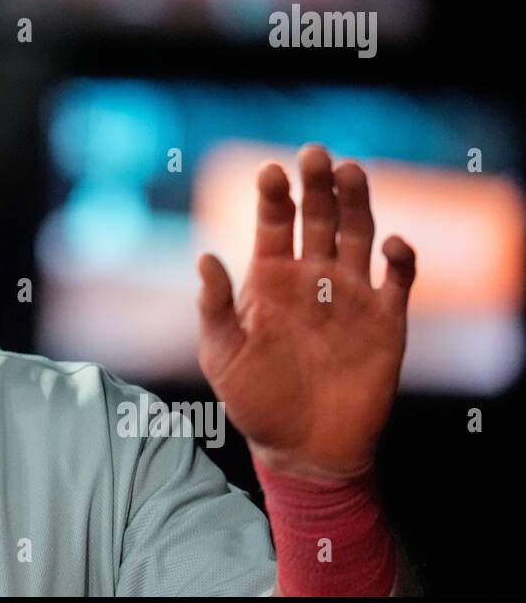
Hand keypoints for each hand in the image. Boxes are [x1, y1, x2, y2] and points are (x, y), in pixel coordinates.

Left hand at [196, 144, 415, 480]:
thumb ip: (215, 307)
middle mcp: (311, 277)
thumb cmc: (253, 398)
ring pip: (358, 235)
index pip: (272, 223)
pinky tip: (390, 245)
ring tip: (351, 173)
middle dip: (318, 185)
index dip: (273, 196)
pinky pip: (396, 280)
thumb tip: (204, 258)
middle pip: (318, 217)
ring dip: (357, 204)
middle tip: (316, 155)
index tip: (271, 172)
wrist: (301, 447)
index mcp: (269, 277)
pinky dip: (398, 259)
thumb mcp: (222, 354)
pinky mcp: (385, 321)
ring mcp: (350, 295)